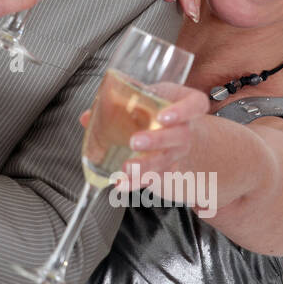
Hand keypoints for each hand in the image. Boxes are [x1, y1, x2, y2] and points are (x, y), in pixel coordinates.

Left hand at [78, 85, 210, 194]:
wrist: (178, 133)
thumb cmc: (159, 109)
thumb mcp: (147, 98)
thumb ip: (118, 103)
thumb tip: (87, 117)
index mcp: (184, 105)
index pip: (195, 105)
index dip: (182, 111)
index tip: (164, 117)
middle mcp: (185, 130)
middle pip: (180, 136)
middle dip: (157, 140)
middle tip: (135, 141)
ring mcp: (178, 152)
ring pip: (166, 160)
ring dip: (145, 165)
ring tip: (126, 168)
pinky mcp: (168, 169)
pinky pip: (154, 177)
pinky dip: (136, 182)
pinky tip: (121, 184)